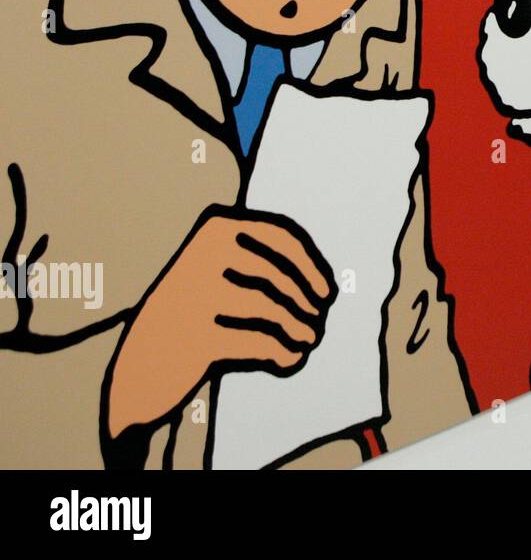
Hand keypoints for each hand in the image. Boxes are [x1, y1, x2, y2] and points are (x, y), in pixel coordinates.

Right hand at [107, 207, 335, 437]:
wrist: (137, 366)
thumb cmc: (194, 314)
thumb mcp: (224, 275)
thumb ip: (271, 268)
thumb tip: (329, 289)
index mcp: (214, 228)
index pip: (281, 237)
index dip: (312, 266)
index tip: (327, 294)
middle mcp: (201, 255)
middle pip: (279, 278)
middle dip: (306, 304)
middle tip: (318, 325)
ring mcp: (193, 296)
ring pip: (272, 310)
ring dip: (300, 329)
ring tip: (308, 340)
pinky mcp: (193, 338)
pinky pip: (258, 342)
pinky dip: (282, 352)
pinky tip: (290, 358)